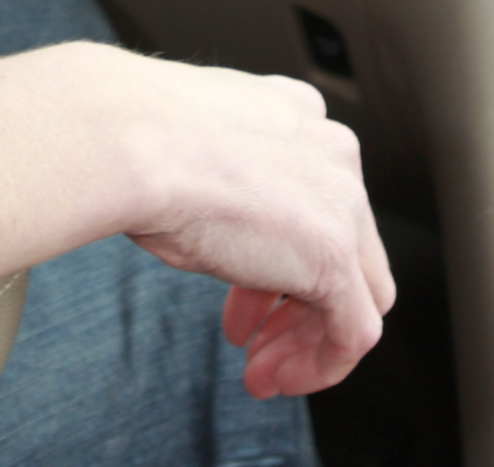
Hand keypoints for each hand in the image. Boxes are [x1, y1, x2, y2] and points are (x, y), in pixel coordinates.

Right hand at [107, 55, 397, 399]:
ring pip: (358, 293)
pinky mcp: (335, 258)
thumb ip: (225, 182)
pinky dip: (321, 365)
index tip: (240, 286)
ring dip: (304, 341)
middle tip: (248, 332)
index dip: (276, 251)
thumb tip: (211, 221)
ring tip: (258, 369)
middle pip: (345, 247)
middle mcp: (333, 154)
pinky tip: (277, 378)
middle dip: (292, 301)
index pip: (315, 198)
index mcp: (298, 115)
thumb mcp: (193, 155)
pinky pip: (354, 331)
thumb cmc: (140, 142)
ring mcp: (343, 205)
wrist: (135, 143)